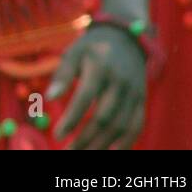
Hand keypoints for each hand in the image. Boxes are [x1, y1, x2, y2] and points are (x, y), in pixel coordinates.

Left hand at [46, 24, 145, 148]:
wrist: (125, 38)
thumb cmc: (92, 48)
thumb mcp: (73, 53)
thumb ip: (62, 75)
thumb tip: (49, 98)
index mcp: (100, 68)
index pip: (85, 97)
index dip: (72, 119)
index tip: (58, 135)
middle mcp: (120, 82)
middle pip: (104, 117)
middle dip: (86, 138)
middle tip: (68, 151)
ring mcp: (134, 92)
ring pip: (121, 125)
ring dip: (102, 144)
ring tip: (84, 154)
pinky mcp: (142, 100)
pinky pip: (137, 125)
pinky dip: (126, 142)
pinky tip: (111, 151)